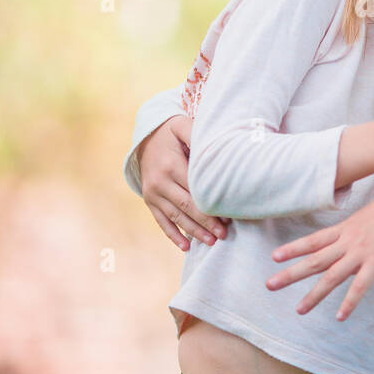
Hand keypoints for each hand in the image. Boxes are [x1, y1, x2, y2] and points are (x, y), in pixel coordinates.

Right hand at [136, 115, 230, 250]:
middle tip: (224, 235)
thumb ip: (197, 135)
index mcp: (171, 165)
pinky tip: (185, 247)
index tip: (228, 216)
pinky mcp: (149, 199)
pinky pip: (161, 220)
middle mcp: (160, 181)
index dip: (211, 203)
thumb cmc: (171, 132)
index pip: (195, 189)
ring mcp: (153, 192)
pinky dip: (173, 235)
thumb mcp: (182, 126)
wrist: (146, 137)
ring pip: (175, 216)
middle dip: (206, 222)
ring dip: (193, 231)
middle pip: (186, 206)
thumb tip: (215, 148)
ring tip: (212, 242)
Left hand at [266, 188, 373, 319]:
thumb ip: (353, 230)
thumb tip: (345, 240)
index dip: (293, 248)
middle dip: (291, 273)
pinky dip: (349, 302)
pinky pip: (360, 286)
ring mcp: (360, 253)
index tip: (274, 256)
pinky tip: (340, 317)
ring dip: (314, 294)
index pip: (313, 240)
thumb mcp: (364, 216)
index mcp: (343, 229)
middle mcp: (347, 242)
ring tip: (299, 310)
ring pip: (331, 276)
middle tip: (269, 285)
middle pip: (314, 260)